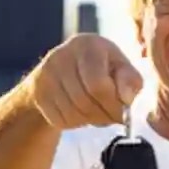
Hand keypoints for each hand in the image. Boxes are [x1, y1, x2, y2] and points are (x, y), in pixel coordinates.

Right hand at [28, 33, 143, 129]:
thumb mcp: (121, 68)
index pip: (97, 84)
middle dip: (102, 115)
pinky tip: (81, 113)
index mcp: (88, 45)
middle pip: (84, 101)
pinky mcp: (37, 91)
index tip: (122, 113)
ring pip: (71, 113)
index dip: (112, 104)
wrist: (66, 70)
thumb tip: (126, 98)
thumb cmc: (103, 68)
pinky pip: (59, 119)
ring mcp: (46, 73)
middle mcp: (62, 54)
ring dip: (89, 120)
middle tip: (112, 117)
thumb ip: (130, 81)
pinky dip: (74, 123)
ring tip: (97, 113)